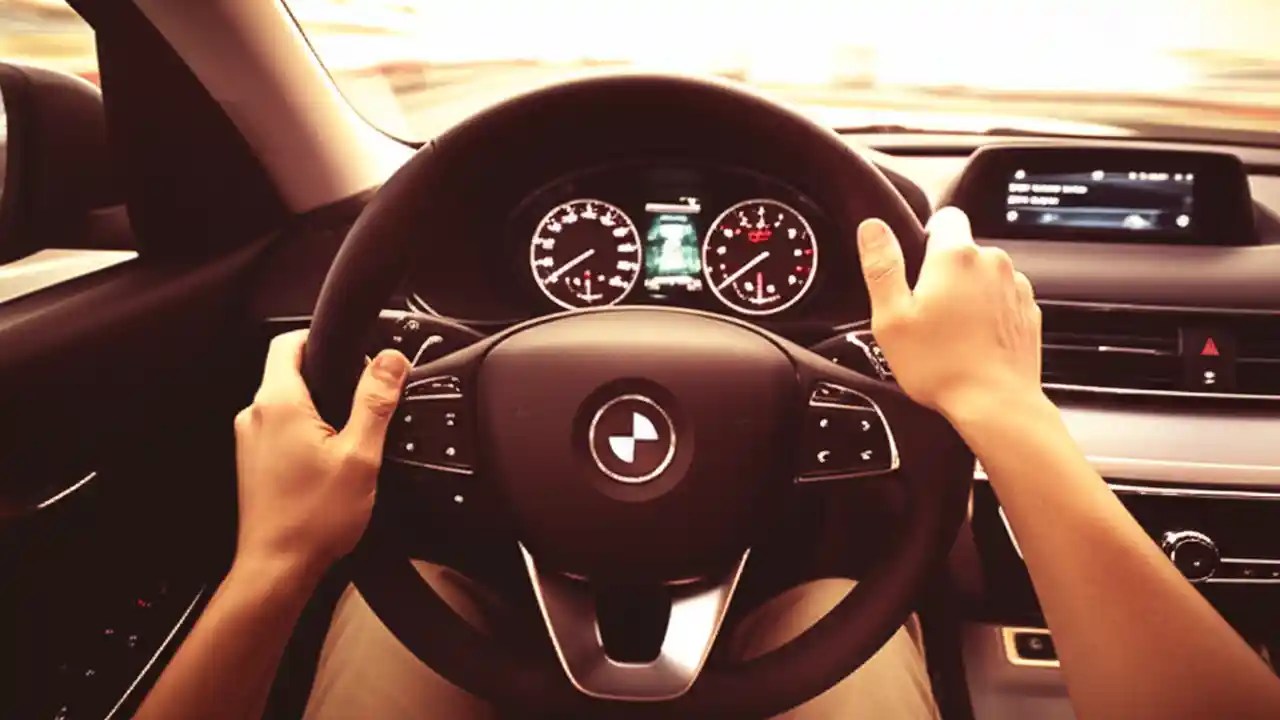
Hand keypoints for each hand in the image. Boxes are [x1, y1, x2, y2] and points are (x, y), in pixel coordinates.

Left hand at [233, 330, 409, 581]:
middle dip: (329, 378)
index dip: (322, 337)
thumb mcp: (360, 455)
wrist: (277, 568)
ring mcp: (250, 440)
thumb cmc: (313, 519)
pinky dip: (306, 435)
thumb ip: (376, 401)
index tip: (351, 350)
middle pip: (291, 372)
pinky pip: (281, 430)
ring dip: (319, 411)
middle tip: (363, 402)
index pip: (289, 341)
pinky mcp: (253, 462)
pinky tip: (329, 464)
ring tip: (349, 440)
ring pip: (288, 404)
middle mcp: (255, 416)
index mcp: (279, 403)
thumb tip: (390, 360)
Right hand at [856, 207, 1042, 423]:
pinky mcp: (1028, 311)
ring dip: (968, 294)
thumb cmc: (941, 365)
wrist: (994, 404)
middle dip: (943, 273)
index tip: (916, 266)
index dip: (926, 236)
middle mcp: (992, 263)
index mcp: (955, 257)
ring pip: (983, 276)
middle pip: (962, 250)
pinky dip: (987, 314)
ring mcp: (1016, 287)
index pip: (944, 216)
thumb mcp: (892, 317)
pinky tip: (972, 342)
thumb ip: (882, 266)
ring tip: (950, 332)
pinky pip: (1001, 300)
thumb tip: (872, 228)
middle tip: (925, 311)